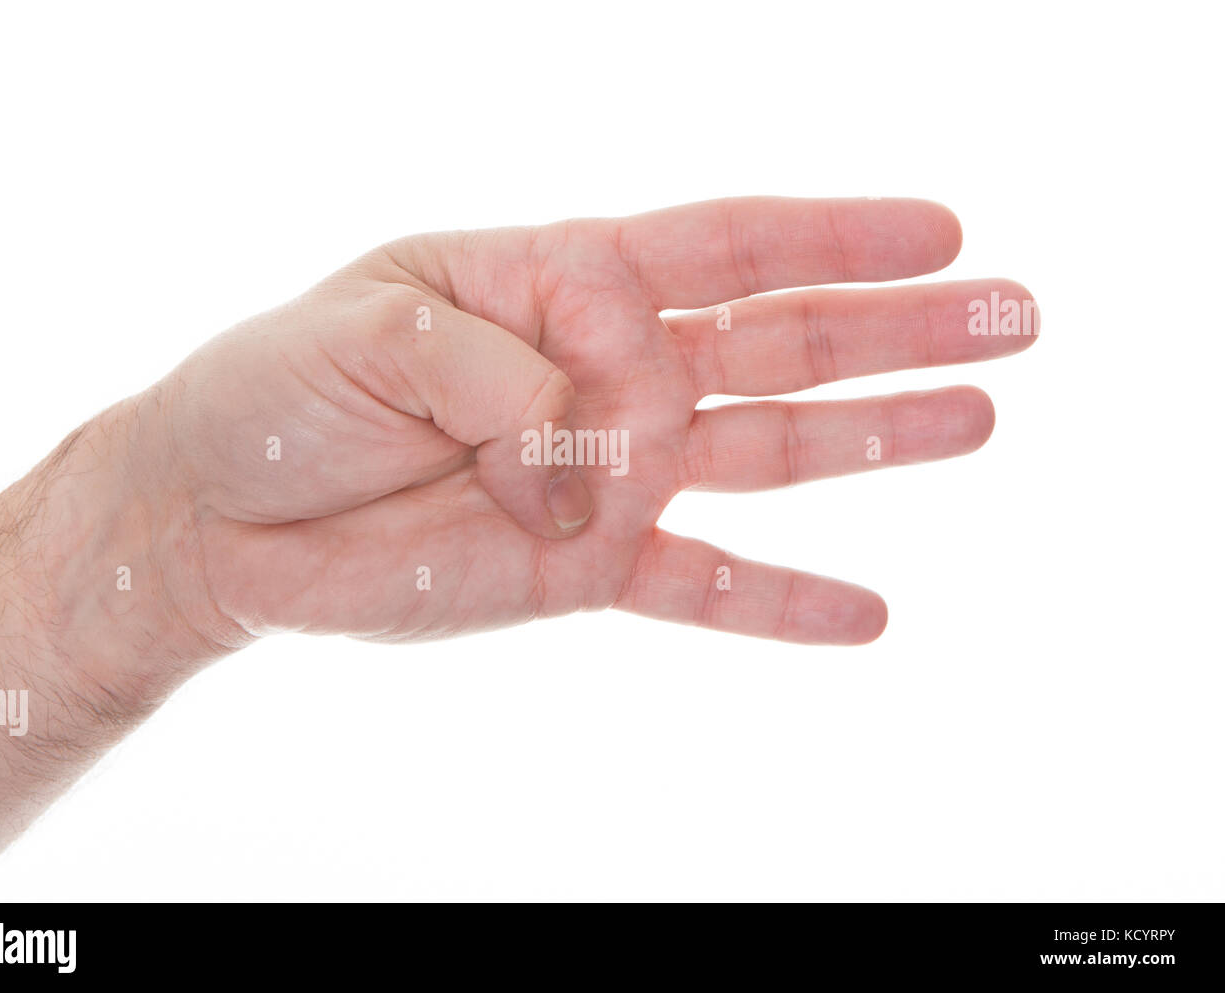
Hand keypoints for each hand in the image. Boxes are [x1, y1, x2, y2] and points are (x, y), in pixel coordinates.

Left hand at [152, 197, 1037, 644]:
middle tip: (1015, 314)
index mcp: (558, 283)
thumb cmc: (281, 390)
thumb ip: (505, 373)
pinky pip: (701, 586)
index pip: (719, 249)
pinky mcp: (585, 571)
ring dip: (872, 440)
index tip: (935, 231)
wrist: (223, 517)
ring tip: (976, 420)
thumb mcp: (376, 330)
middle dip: (897, 326)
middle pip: (778, 343)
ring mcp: (606, 478)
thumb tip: (599, 446)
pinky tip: (866, 614)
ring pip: (765, 453)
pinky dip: (780, 603)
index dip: (830, 237)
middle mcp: (605, 375)